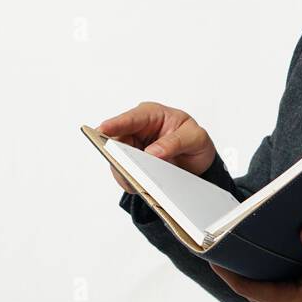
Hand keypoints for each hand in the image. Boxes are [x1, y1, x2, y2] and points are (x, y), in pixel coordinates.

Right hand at [97, 102, 217, 193]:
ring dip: (124, 171)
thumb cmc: (194, 140)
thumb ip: (175, 142)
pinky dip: (130, 181)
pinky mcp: (132, 165)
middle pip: (118, 140)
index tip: (102, 130)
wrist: (199, 160)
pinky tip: (138, 186)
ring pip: (118, 159)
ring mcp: (133, 148)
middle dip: (117, 153)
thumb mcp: (195, 137)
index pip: (131, 118)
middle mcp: (138, 130)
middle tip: (122, 166)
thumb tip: (152, 152)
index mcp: (152, 115)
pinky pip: (125, 174)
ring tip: (135, 181)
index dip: (115, 124)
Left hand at [211, 223, 301, 301]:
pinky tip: (272, 268)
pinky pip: (274, 300)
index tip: (214, 258)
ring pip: (263, 297)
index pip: (248, 288)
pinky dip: (269, 284)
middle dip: (240, 272)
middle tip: (228, 249)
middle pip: (252, 292)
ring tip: (246, 255)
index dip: (228, 272)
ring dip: (255, 279)